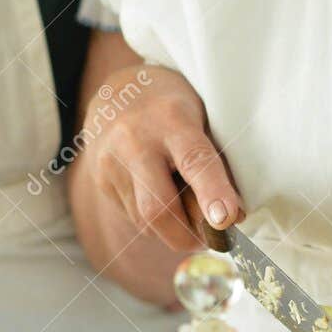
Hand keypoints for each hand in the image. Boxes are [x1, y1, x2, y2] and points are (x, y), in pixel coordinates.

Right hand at [80, 64, 243, 254]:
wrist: (117, 90)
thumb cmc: (173, 108)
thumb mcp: (200, 118)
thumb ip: (212, 162)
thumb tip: (230, 219)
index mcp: (171, 119)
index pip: (194, 160)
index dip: (213, 193)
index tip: (227, 220)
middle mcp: (135, 141)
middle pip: (158, 207)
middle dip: (187, 237)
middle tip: (210, 241)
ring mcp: (112, 162)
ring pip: (145, 221)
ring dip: (172, 229)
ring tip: (185, 207)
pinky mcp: (101, 179)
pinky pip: (133, 216)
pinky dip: (153, 219)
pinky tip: (160, 194)